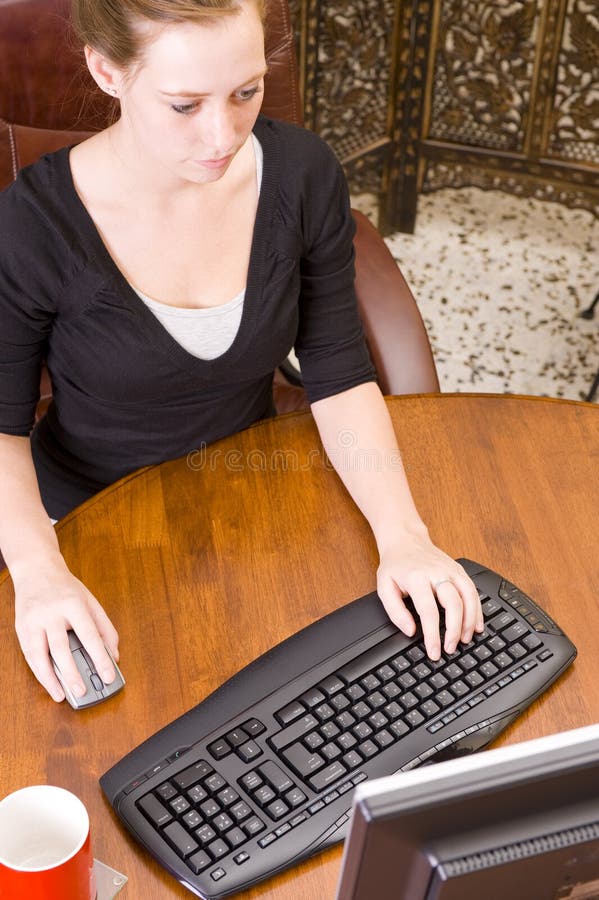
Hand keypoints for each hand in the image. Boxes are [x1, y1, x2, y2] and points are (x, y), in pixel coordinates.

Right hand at [13, 560, 118, 701]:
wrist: (36, 569)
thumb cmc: (66, 588)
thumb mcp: (91, 601)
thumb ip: (104, 628)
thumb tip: (114, 655)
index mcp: (73, 603)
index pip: (89, 635)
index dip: (100, 658)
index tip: (109, 676)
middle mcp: (51, 613)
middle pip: (61, 648)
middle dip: (72, 673)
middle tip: (83, 691)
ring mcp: (33, 621)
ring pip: (40, 654)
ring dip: (51, 678)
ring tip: (62, 695)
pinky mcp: (21, 628)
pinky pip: (29, 655)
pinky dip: (39, 672)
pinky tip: (49, 683)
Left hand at [376, 530, 483, 660]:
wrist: (405, 540)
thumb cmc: (395, 565)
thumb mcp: (384, 587)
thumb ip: (395, 612)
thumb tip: (411, 631)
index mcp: (417, 578)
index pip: (429, 611)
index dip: (433, 635)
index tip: (435, 652)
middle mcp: (437, 573)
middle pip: (454, 603)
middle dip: (454, 630)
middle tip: (451, 648)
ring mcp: (451, 570)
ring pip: (469, 596)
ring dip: (469, 621)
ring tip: (465, 640)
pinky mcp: (459, 570)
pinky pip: (473, 591)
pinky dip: (477, 610)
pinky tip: (476, 625)